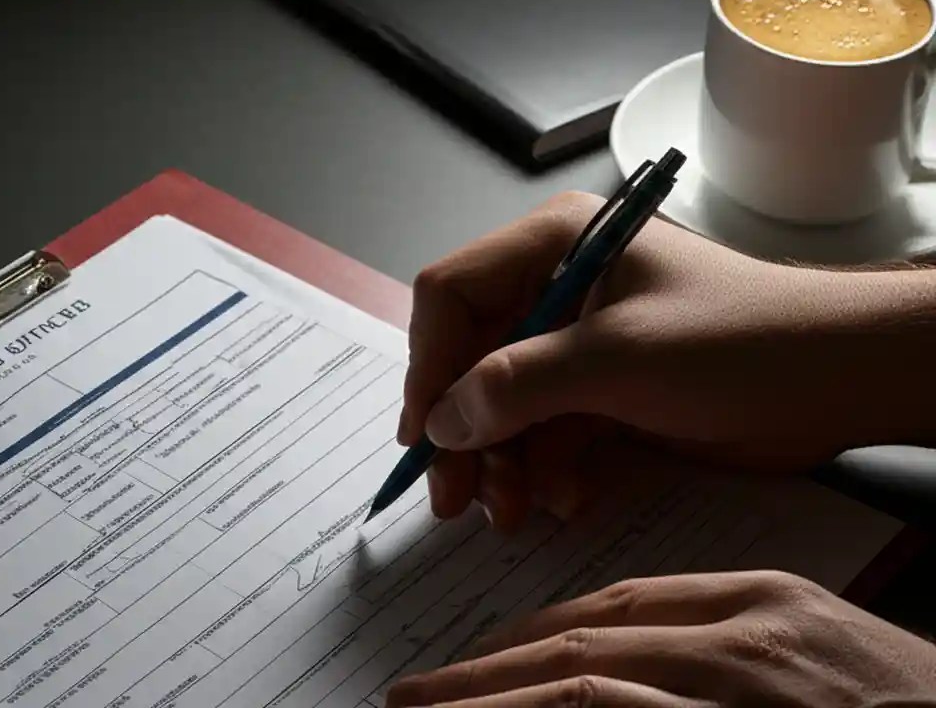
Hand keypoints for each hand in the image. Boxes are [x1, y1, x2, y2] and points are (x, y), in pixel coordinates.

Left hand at [385, 570, 935, 706]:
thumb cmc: (897, 703)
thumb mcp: (806, 650)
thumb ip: (713, 645)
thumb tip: (601, 666)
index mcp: (757, 601)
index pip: (610, 607)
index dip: (524, 634)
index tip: (471, 657)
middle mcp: (743, 644)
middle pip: (578, 648)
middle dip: (482, 675)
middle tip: (411, 696)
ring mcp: (742, 698)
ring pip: (584, 695)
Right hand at [400, 191, 935, 530]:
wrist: (841, 379)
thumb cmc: (734, 342)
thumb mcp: (617, 359)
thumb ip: (517, 386)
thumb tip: (438, 424)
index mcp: (552, 245)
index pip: (452, 297)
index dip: (428, 367)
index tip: (422, 437)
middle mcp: (555, 286)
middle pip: (472, 359)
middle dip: (464, 432)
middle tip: (452, 502)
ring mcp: (579, 343)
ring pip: (505, 405)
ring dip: (503, 463)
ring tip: (510, 515)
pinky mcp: (604, 391)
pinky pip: (547, 431)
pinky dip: (546, 470)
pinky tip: (563, 502)